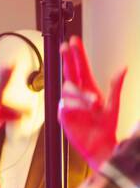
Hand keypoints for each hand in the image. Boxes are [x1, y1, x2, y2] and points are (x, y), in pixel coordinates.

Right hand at [59, 35, 126, 170]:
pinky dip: (75, 106)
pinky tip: (83, 111)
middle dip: (67, 58)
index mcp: (90, 89)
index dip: (77, 54)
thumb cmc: (106, 127)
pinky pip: (65, 105)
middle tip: (65, 46)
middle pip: (69, 72)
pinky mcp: (63, 115)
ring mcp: (69, 104)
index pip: (81, 68)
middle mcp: (78, 95)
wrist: (99, 145)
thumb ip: (116, 86)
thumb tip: (123, 69)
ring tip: (94, 103)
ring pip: (68, 90)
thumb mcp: (114, 105)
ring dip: (81, 94)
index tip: (73, 41)